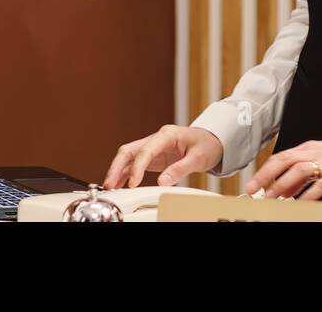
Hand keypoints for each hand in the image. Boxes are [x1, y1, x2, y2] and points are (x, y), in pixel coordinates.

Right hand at [103, 125, 223, 188]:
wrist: (212, 141)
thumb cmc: (206, 145)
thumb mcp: (198, 158)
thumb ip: (179, 169)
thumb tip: (162, 182)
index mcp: (167, 135)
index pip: (146, 150)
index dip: (137, 167)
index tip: (133, 183)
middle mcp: (156, 139)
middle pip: (129, 150)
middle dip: (117, 166)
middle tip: (110, 183)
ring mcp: (152, 147)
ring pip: (128, 156)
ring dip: (118, 170)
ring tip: (110, 186)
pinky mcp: (152, 156)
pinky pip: (134, 163)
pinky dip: (125, 173)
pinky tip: (119, 184)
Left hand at [246, 140, 321, 200]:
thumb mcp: (321, 160)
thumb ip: (302, 173)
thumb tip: (283, 188)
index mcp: (308, 148)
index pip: (280, 157)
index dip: (264, 171)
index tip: (253, 184)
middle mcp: (314, 153)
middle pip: (284, 161)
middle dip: (266, 177)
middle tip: (254, 191)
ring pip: (298, 171)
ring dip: (283, 186)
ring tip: (273, 199)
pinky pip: (319, 185)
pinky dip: (307, 195)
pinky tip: (300, 204)